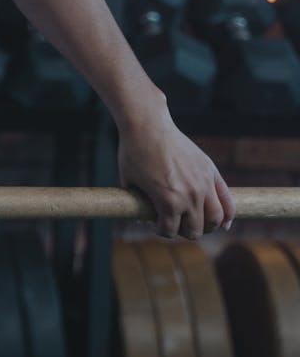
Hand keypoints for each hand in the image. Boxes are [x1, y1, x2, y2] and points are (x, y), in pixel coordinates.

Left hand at [117, 106, 233, 238]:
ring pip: (215, 218)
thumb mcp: (129, 183)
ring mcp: (204, 183)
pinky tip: (223, 223)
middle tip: (176, 224)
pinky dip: (228, 215)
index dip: (161, 230)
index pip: (170, 231)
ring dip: (207, 226)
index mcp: (168, 201)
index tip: (156, 224)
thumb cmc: (134, 154)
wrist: (149, 126)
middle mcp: (190, 195)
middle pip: (195, 230)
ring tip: (198, 224)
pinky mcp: (212, 172)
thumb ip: (140, 204)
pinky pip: (228, 201)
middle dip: (183, 231)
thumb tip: (147, 220)